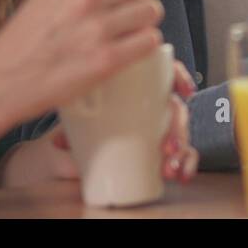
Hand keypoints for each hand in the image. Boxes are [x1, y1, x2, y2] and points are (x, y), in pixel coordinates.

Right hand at [0, 0, 164, 121]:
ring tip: (132, 34)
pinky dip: (146, 45)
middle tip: (133, 17)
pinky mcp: (106, 60)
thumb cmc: (21, 43)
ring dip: (146, 23)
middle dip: (142, 0)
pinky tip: (132, 50)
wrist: (0, 81)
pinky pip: (149, 41)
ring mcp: (97, 28)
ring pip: (151, 12)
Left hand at [50, 60, 199, 183]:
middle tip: (167, 147)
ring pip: (182, 132)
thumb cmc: (78, 124)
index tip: (183, 91)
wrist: (70, 151)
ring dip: (182, 149)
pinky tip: (181, 174)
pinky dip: (187, 163)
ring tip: (169, 166)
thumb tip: (60, 140)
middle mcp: (151, 106)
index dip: (179, 77)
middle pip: (176, 108)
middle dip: (178, 128)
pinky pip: (184, 153)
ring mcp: (159, 127)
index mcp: (134, 89)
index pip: (163, 73)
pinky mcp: (162, 150)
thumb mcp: (71, 120)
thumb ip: (67, 129)